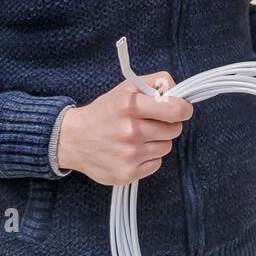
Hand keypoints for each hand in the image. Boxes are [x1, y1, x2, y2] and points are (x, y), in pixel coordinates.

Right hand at [57, 73, 192, 184]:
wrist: (73, 139)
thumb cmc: (105, 111)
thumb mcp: (127, 88)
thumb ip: (156, 83)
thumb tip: (179, 93)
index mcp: (130, 105)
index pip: (176, 110)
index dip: (183, 109)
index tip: (179, 110)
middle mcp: (130, 130)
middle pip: (174, 130)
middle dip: (166, 125)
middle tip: (149, 123)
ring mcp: (129, 154)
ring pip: (166, 147)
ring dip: (156, 142)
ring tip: (137, 137)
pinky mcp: (127, 173)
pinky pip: (156, 163)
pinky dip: (148, 158)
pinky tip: (131, 151)